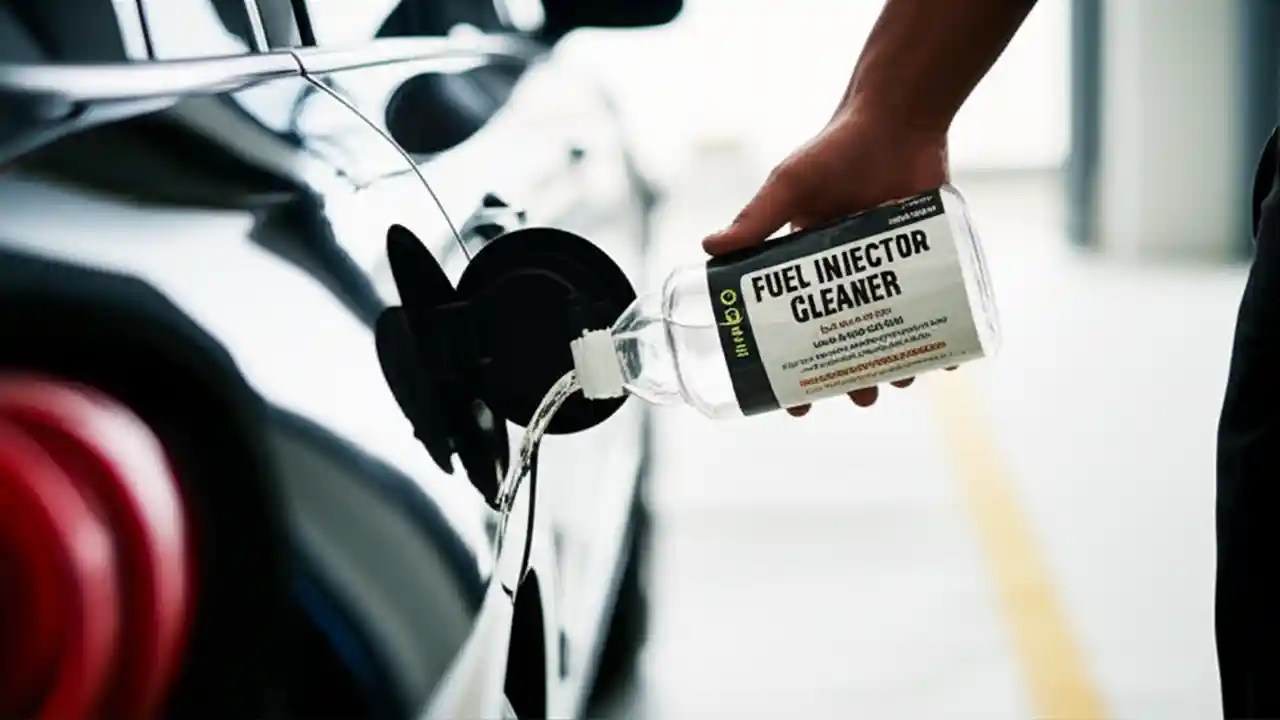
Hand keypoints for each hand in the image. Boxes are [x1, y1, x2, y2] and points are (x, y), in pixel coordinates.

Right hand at [701, 108, 950, 415]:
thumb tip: (709, 248)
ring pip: (893, 332)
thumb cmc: (836, 148)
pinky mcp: (931, 257)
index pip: (798, 326)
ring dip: (898, 364)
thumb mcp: (789, 185)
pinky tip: (948, 360)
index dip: (795, 365)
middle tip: (857, 398)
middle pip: (850, 340)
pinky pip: (938, 305)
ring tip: (899, 381)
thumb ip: (754, 219)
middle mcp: (850, 275)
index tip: (797, 402)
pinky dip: (946, 335)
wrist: (898, 117)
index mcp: (809, 265)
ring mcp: (893, 269)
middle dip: (852, 376)